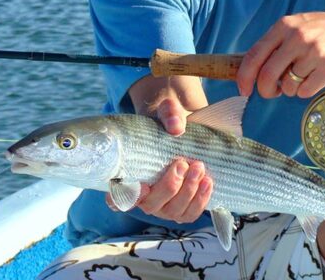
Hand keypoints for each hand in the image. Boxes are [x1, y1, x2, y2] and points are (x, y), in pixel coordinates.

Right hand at [107, 78, 212, 222]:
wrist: (188, 132)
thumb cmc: (168, 123)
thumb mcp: (167, 111)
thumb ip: (169, 113)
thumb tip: (175, 126)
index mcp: (129, 174)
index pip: (117, 196)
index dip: (124, 198)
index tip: (141, 187)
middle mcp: (144, 197)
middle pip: (151, 205)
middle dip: (170, 186)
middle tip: (183, 163)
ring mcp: (164, 206)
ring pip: (173, 211)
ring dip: (188, 191)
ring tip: (199, 167)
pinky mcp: (183, 209)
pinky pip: (190, 213)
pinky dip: (200, 200)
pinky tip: (207, 181)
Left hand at [236, 11, 324, 98]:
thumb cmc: (323, 32)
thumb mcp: (297, 27)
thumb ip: (275, 43)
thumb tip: (250, 68)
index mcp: (284, 26)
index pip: (255, 55)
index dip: (244, 76)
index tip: (243, 89)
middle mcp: (298, 37)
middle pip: (267, 75)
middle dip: (265, 90)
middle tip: (271, 93)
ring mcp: (314, 52)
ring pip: (288, 86)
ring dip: (291, 88)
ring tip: (303, 77)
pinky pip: (305, 91)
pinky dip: (306, 91)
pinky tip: (314, 80)